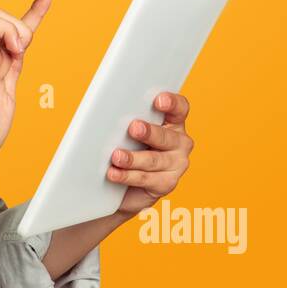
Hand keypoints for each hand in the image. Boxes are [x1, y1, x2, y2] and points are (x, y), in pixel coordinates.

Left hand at [107, 91, 193, 213]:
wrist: (126, 187)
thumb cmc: (128, 148)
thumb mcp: (129, 132)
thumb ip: (127, 120)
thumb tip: (107, 112)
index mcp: (172, 122)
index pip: (179, 108)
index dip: (172, 103)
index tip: (158, 100)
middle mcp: (179, 142)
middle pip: (166, 136)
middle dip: (149, 132)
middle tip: (133, 128)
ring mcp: (176, 164)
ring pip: (154, 159)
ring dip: (133, 158)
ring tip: (116, 156)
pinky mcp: (167, 183)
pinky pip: (146, 178)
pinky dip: (127, 176)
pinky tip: (114, 173)